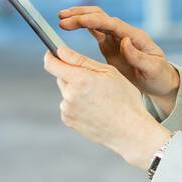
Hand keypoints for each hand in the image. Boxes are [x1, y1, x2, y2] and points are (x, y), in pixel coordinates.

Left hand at [43, 47, 171, 169]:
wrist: (130, 130)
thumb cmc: (125, 99)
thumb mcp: (109, 72)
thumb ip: (81, 60)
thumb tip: (60, 51)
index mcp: (80, 80)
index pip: (51, 64)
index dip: (51, 56)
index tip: (53, 53)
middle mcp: (70, 95)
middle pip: (61, 77)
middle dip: (72, 74)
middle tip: (94, 81)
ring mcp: (67, 109)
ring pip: (66, 91)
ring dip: (76, 90)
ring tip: (98, 98)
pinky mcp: (68, 120)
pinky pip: (69, 105)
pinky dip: (77, 104)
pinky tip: (94, 108)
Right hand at [58, 6, 179, 114]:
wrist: (159, 82)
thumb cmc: (158, 76)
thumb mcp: (152, 69)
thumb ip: (138, 57)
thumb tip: (124, 42)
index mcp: (135, 36)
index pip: (112, 24)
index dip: (94, 21)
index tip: (78, 21)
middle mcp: (124, 33)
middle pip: (101, 17)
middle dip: (82, 16)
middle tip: (62, 18)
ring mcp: (116, 38)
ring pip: (96, 21)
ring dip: (79, 17)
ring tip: (61, 18)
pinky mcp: (110, 45)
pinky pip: (94, 31)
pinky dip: (82, 26)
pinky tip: (69, 25)